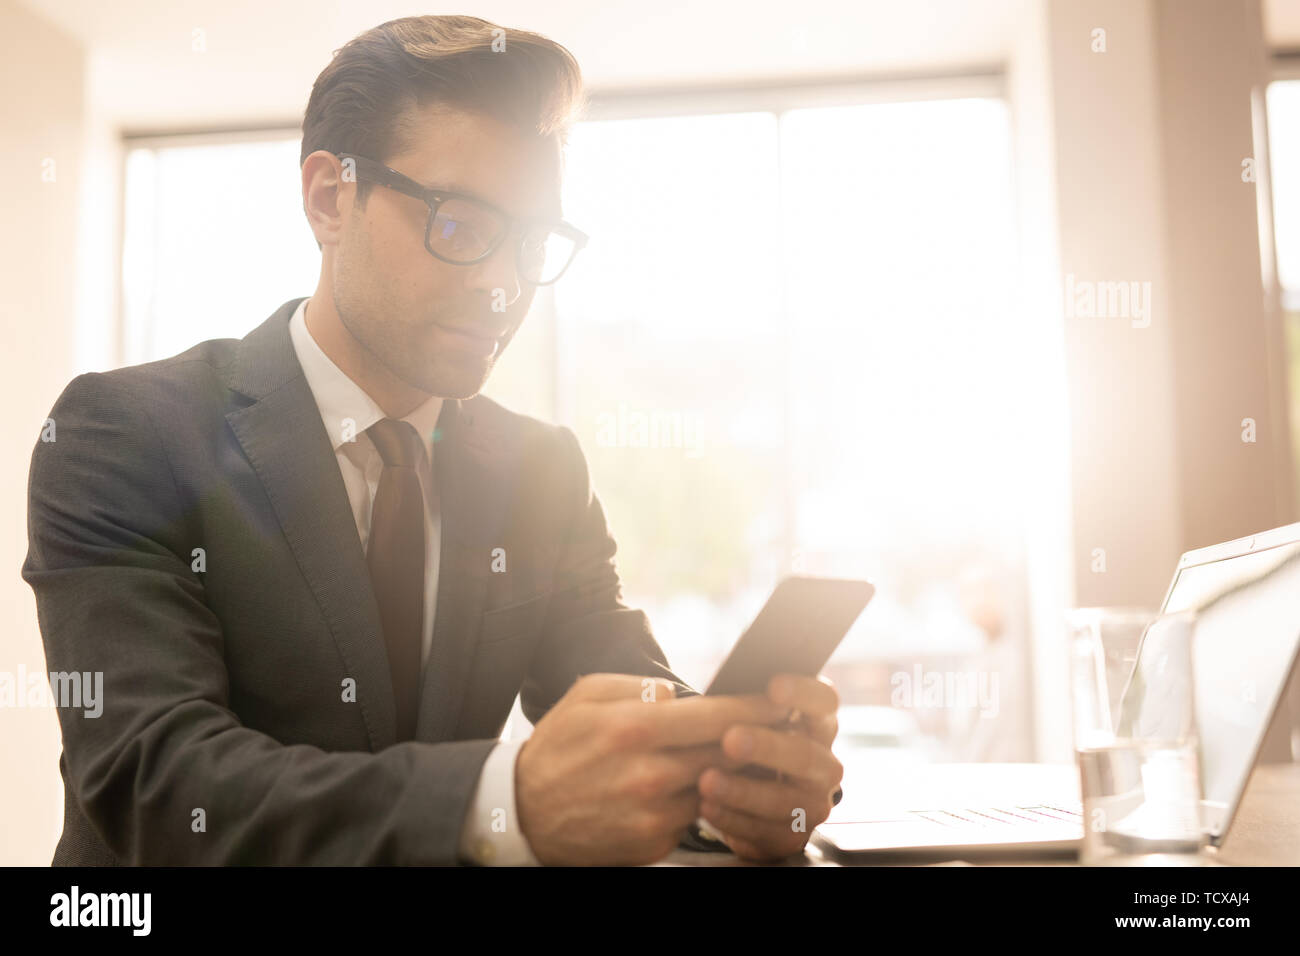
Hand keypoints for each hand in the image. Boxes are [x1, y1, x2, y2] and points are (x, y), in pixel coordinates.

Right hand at [514, 673, 789, 864]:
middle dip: (751, 739)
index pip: (718, 715)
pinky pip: (692, 816)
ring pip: (715, 786)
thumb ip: (638, 686)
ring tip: (727, 756)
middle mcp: (649, 774)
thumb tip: (679, 693)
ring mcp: (653, 814)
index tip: (781, 701)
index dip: (756, 707)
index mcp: (635, 729)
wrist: (523, 813)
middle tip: (771, 727)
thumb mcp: (586, 695)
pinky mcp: (653, 843)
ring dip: (724, 772)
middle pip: (727, 753)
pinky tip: (683, 787)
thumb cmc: (557, 747)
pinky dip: (694, 799)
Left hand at [697, 674, 842, 861]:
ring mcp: (812, 803)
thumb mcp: (737, 721)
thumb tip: (664, 687)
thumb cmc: (741, 746)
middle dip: (768, 746)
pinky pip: (766, 831)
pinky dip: (734, 819)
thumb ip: (721, 705)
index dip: (805, 692)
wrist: (743, 801)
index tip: (774, 686)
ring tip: (707, 780)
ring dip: (744, 790)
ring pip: (786, 799)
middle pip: (806, 754)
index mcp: (816, 724)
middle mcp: (823, 764)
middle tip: (731, 739)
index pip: (825, 702)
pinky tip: (706, 807)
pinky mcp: (792, 837)